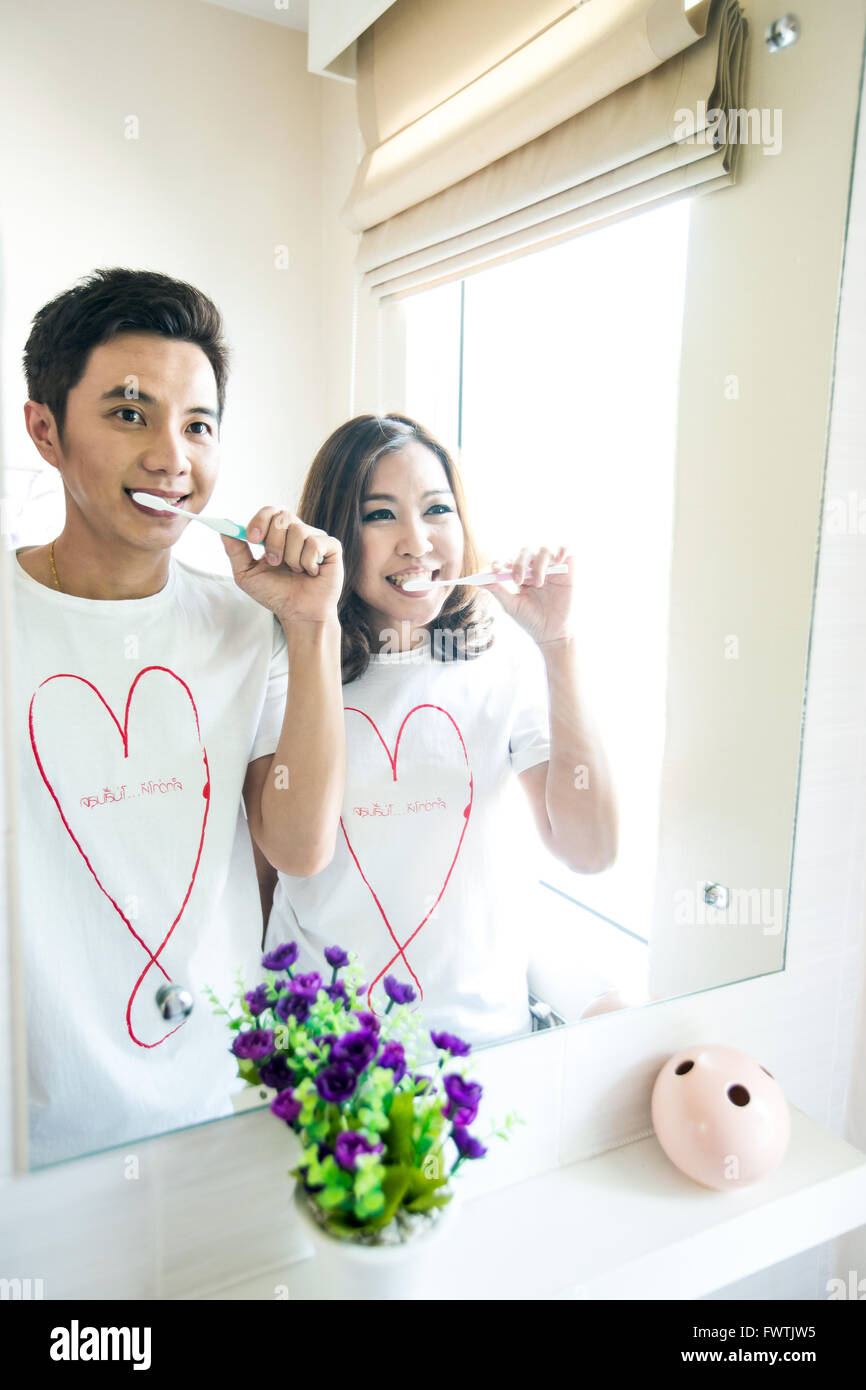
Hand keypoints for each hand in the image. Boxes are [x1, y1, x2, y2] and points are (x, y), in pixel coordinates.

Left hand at [220, 506, 342, 626]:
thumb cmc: (275, 594)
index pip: (270, 511)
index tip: (252, 539)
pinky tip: (311, 573)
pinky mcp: (332, 547)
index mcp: (278, 534)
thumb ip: (235, 550)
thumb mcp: (247, 574)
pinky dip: (308, 562)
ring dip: (291, 558)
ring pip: (298, 531)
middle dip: (273, 542)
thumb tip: (223, 528)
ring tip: (295, 572)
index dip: (260, 520)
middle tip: (274, 563)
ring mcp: (316, 538)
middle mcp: (298, 531)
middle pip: (282, 517)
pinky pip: (315, 543)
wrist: (298, 613)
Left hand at [480, 544, 574, 646]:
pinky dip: (562, 549)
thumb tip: (478, 580)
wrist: (552, 633)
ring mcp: (551, 567)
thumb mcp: (512, 605)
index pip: (509, 560)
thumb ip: (497, 590)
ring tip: (539, 583)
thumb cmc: (530, 620)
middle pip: (526, 551)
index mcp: (520, 574)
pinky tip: (558, 560)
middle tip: (518, 579)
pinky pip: (566, 549)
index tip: (495, 569)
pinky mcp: (568, 568)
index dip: (501, 561)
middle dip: (520, 563)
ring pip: (544, 550)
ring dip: (539, 565)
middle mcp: (535, 567)